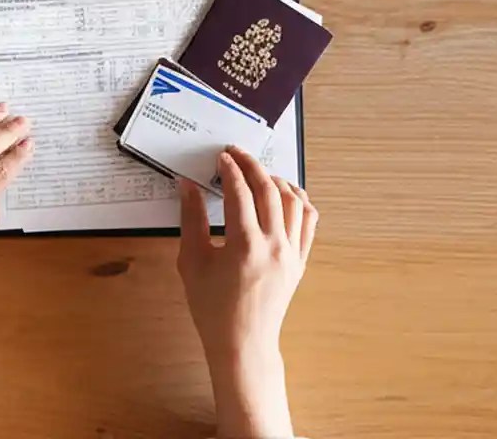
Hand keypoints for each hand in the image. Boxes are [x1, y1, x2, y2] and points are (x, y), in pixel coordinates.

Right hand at [177, 146, 317, 438]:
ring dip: (277, 180)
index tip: (220, 157)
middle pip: (269, 190)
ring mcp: (292, 254)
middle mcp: (274, 246)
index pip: (240, 193)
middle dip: (252, 166)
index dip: (229, 169)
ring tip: (260, 172)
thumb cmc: (212, 307)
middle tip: (236, 154)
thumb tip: (187, 186)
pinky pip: (308, 222)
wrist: (242, 342)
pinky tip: (286, 194)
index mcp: (245, 245)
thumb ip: (191, 219)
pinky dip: (299, 201)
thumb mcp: (192, 261)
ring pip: (294, 202)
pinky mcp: (300, 261)